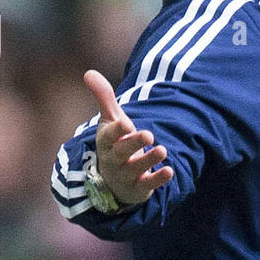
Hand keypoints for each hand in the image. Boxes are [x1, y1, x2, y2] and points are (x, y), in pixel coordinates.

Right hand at [83, 70, 174, 206]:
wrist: (114, 180)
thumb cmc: (114, 143)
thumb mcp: (109, 121)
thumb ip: (104, 98)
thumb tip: (89, 71)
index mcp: (106, 142)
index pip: (108, 136)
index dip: (116, 130)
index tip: (125, 122)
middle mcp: (113, 159)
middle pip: (121, 152)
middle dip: (133, 143)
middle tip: (148, 134)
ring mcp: (125, 175)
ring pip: (136, 168)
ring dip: (149, 160)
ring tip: (163, 150)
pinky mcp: (139, 187)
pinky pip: (148, 185)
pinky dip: (158, 179)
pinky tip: (170, 171)